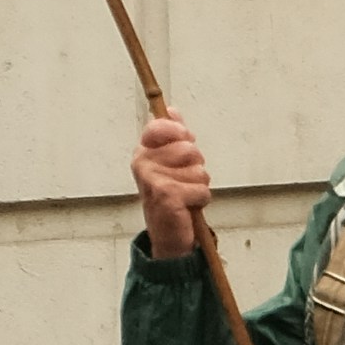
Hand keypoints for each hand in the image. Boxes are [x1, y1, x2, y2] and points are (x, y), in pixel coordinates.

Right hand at [133, 112, 214, 263]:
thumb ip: (173, 135)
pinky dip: (202, 199)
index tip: (186, 140)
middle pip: (189, 149)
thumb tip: (172, 110)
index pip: (159, 127)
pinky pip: (202, 189)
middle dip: (196, 166)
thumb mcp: (172, 163)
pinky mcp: (167, 196)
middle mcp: (143, 164)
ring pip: (199, 170)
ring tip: (186, 195)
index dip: (179, 132)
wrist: (168, 235)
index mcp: (143, 152)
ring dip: (200, 185)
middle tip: (185, 181)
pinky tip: (188, 207)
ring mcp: (153, 180)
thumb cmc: (172, 196)